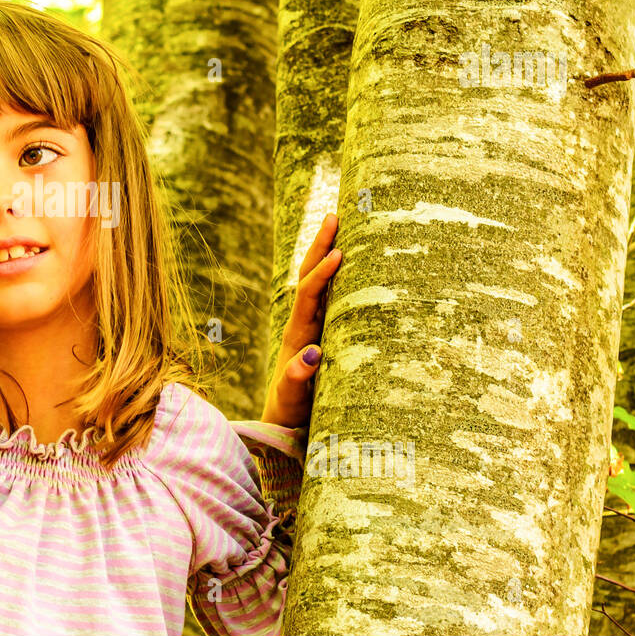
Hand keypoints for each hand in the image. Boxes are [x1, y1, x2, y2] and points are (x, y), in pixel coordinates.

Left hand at [262, 212, 340, 428]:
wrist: (283, 419)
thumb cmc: (290, 410)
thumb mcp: (292, 397)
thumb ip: (297, 378)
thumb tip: (309, 354)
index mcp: (298, 332)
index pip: (309, 295)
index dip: (322, 274)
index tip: (339, 253)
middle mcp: (303, 322)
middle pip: (309, 276)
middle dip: (320, 246)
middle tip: (334, 215)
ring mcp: (312, 324)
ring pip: (318, 281)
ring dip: (326, 252)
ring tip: (339, 223)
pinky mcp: (322, 330)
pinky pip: (330, 295)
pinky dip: (337, 273)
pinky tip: (351, 257)